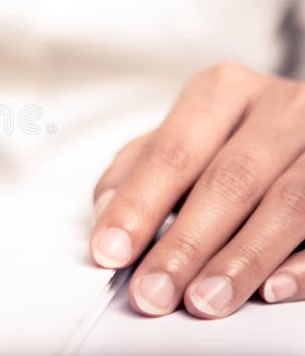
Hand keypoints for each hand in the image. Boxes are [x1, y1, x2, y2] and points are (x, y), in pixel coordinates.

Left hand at [90, 62, 304, 317]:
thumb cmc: (236, 136)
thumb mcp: (184, 138)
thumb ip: (138, 170)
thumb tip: (106, 213)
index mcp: (222, 93)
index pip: (172, 153)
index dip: (138, 205)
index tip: (110, 250)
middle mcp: (278, 109)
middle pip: (229, 180)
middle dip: (184, 244)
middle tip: (153, 291)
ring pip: (287, 204)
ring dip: (240, 260)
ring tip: (203, 300)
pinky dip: (301, 264)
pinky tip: (271, 289)